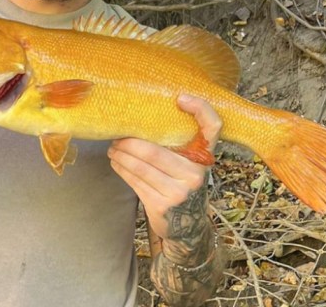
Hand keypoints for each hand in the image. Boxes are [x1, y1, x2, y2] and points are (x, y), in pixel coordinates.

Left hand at [107, 94, 221, 239]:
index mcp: (204, 158)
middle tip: (117, 138)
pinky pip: (136, 182)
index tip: (181, 98)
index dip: (200, 109)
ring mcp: (179, 192)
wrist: (189, 227)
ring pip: (140, 167)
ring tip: (113, 149)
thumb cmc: (184, 185)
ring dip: (121, 156)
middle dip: (129, 144)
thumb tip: (141, 122)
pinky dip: (122, 170)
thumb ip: (179, 147)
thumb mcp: (191, 165)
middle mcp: (195, 174)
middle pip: (153, 151)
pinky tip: (117, 163)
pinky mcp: (161, 206)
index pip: (212, 127)